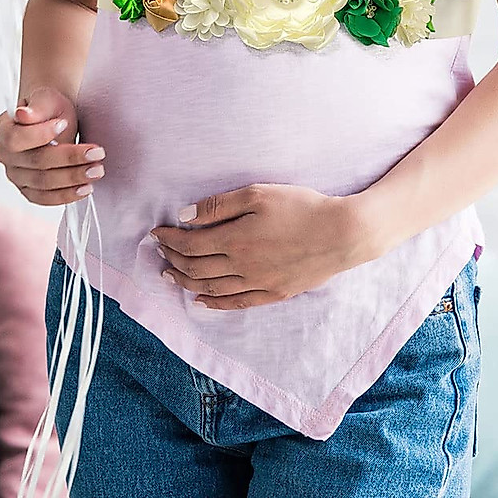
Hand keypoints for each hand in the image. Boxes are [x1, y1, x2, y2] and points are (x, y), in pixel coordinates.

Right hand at [0, 85, 105, 206]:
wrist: (56, 118)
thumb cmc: (50, 108)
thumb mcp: (47, 99)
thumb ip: (37, 108)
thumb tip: (23, 114)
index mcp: (4, 129)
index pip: (16, 138)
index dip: (40, 134)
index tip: (64, 124)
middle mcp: (5, 155)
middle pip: (36, 162)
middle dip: (69, 158)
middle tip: (97, 153)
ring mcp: (15, 175)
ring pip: (43, 183)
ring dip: (73, 178)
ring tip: (96, 170)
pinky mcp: (28, 190)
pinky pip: (45, 198)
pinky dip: (66, 195)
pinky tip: (85, 188)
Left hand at [150, 183, 361, 309]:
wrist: (342, 233)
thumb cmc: (301, 206)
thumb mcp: (258, 194)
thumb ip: (218, 206)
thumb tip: (184, 215)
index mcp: (234, 241)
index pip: (189, 244)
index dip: (169, 240)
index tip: (156, 232)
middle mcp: (241, 267)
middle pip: (196, 268)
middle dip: (173, 259)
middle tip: (159, 252)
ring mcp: (257, 284)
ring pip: (211, 289)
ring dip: (185, 282)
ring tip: (169, 275)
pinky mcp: (273, 293)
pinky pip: (236, 303)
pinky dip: (214, 303)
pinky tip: (201, 300)